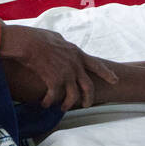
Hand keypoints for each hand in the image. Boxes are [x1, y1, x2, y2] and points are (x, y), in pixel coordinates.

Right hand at [0, 23, 116, 110]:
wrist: (29, 43)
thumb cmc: (39, 37)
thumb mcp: (58, 38)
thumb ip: (65, 45)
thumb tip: (64, 44)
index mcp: (77, 53)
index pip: (96, 65)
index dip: (107, 74)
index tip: (115, 80)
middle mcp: (75, 65)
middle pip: (88, 86)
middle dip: (88, 98)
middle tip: (86, 105)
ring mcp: (66, 74)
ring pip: (73, 96)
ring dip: (68, 104)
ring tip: (62, 108)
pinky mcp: (54, 80)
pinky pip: (55, 97)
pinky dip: (49, 102)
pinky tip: (44, 104)